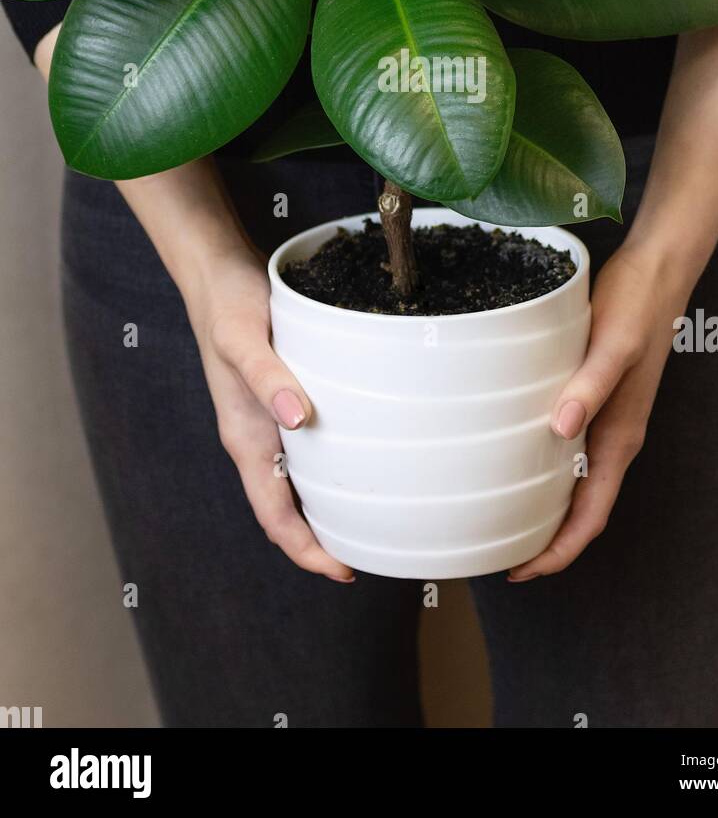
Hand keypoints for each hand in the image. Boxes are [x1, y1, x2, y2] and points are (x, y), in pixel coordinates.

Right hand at [182, 242, 354, 582]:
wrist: (218, 272)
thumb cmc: (230, 304)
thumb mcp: (245, 338)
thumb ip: (269, 378)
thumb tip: (298, 420)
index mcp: (245, 438)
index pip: (274, 516)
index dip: (306, 549)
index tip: (344, 569)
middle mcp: (258, 437)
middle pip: (289, 509)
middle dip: (323, 540)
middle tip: (374, 553)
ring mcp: (269, 420)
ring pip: (300, 481)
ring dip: (329, 506)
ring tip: (375, 519)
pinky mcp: (284, 397)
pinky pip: (308, 447)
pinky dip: (332, 466)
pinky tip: (361, 457)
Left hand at [508, 240, 693, 580]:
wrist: (657, 271)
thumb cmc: (636, 305)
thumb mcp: (613, 344)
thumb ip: (590, 386)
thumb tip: (560, 429)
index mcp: (620, 437)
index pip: (591, 516)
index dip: (559, 550)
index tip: (522, 570)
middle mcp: (616, 436)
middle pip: (583, 508)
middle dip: (547, 540)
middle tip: (500, 552)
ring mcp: (608, 419)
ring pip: (577, 482)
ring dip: (547, 508)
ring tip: (505, 518)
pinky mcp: (597, 397)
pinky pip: (572, 450)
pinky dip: (549, 470)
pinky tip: (520, 458)